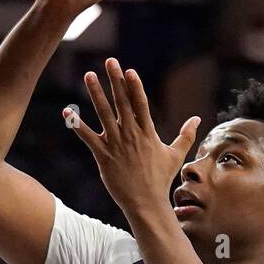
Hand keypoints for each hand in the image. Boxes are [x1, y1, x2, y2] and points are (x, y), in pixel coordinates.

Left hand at [66, 58, 199, 219]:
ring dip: (95, 94)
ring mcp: (116, 144)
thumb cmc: (161, 179)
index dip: (134, 86)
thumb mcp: (176, 155)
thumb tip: (197, 118)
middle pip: (122, 102)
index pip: (140, 103)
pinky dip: (77, 125)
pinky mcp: (103, 156)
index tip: (128, 70)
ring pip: (104, 114)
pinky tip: (67, 112)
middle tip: (109, 61)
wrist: (146, 202)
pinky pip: (87, 137)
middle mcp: (131, 134)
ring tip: (89, 76)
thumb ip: (186, 135)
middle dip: (115, 80)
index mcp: (147, 132)